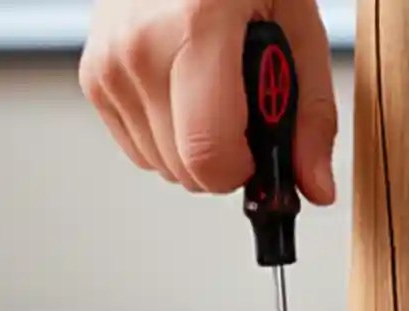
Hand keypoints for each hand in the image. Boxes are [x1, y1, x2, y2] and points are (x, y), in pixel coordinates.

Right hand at [79, 0, 336, 201]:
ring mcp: (109, 62)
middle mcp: (140, 46)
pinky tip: (186, 91)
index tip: (261, 149)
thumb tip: (315, 187)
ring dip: (197, 149)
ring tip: (214, 89)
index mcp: (198, 27)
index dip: (244, 170)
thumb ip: (311, 115)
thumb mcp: (299, 26)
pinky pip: (138, 148)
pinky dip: (169, 136)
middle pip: (186, 170)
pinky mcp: (93, 76)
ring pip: (161, 167)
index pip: (208, 153)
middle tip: (244, 107)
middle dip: (226, 159)